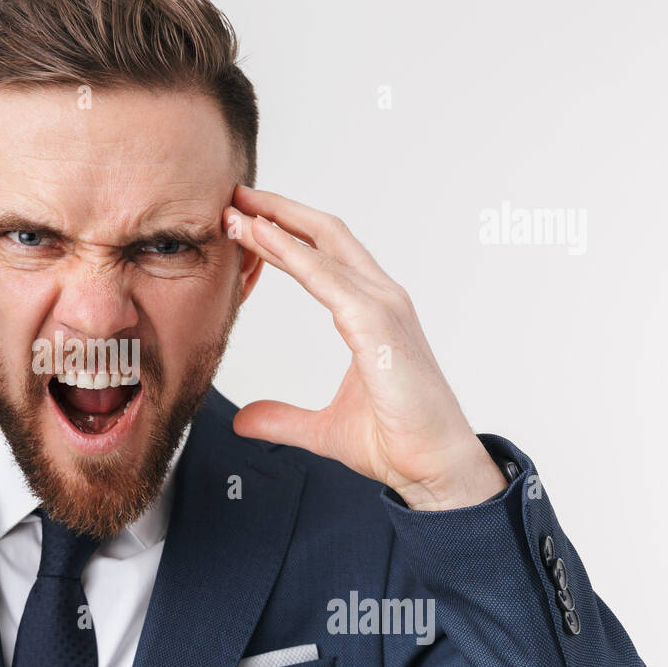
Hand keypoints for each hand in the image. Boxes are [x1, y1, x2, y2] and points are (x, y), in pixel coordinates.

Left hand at [225, 187, 505, 510]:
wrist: (433, 470)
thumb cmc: (395, 441)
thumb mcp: (321, 429)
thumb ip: (281, 419)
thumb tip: (244, 420)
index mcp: (371, 312)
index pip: (324, 253)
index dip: (285, 231)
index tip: (243, 219)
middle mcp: (381, 299)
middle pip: (326, 233)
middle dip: (279, 211)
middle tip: (234, 196)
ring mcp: (384, 309)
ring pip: (325, 248)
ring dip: (278, 227)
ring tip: (236, 213)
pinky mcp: (380, 327)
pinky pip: (330, 280)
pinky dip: (294, 255)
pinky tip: (263, 241)